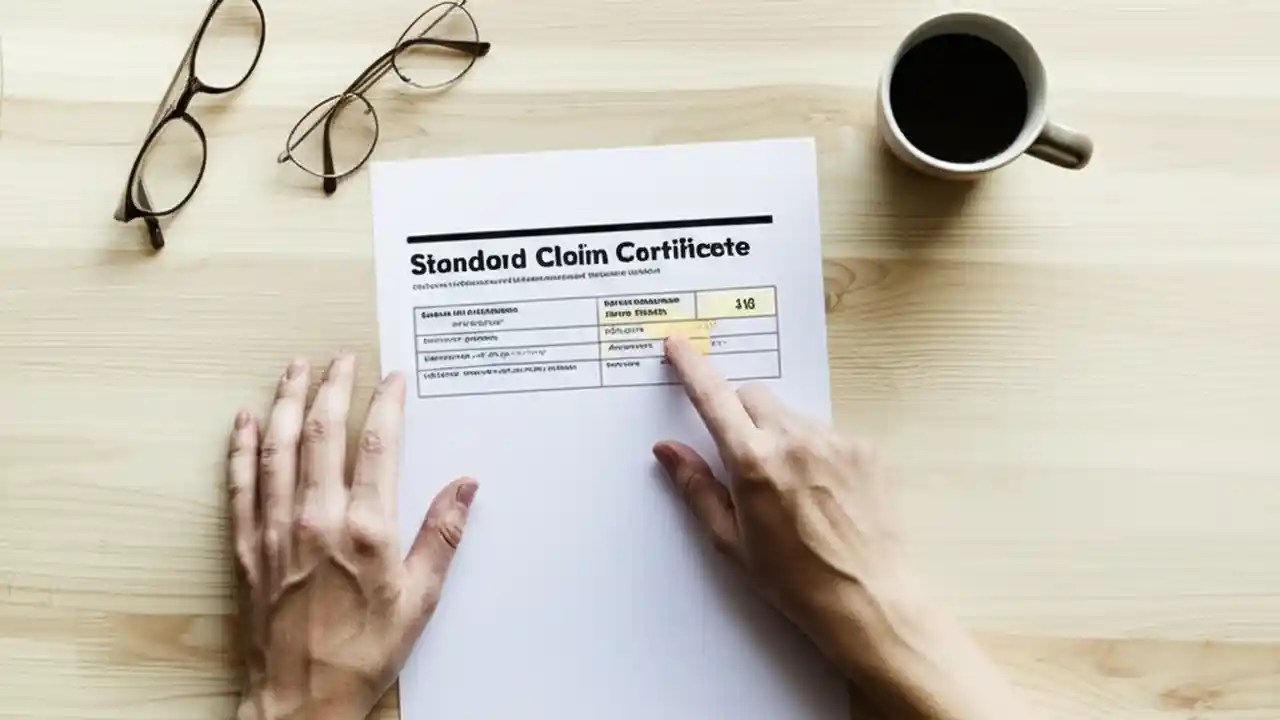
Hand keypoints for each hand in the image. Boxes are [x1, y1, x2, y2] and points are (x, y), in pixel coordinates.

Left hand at [227, 354, 477, 719]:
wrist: (299, 700)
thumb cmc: (362, 654)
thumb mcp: (420, 599)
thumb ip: (442, 536)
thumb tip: (466, 487)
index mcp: (365, 530)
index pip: (376, 445)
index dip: (384, 403)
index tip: (391, 379)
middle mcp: (316, 520)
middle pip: (322, 433)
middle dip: (331, 387)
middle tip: (340, 358)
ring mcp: (276, 530)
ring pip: (277, 447)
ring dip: (285, 401)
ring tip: (294, 369)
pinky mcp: (247, 547)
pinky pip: (241, 482)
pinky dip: (241, 447)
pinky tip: (244, 421)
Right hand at [655, 337, 1031, 719]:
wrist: (867, 598)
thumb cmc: (793, 580)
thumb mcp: (730, 540)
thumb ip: (696, 486)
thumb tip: (667, 450)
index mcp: (753, 461)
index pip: (713, 398)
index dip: (691, 368)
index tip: (678, 347)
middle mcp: (794, 440)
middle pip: (753, 396)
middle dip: (739, 414)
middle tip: (743, 457)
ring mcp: (834, 440)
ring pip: (791, 415)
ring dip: (779, 435)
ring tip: (791, 489)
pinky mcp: (863, 448)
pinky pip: (827, 433)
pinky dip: (815, 451)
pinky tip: (822, 493)